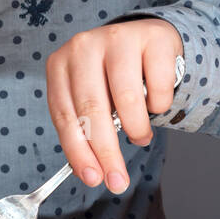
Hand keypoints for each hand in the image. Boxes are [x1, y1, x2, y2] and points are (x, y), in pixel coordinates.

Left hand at [45, 19, 183, 192]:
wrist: (147, 40)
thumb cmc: (112, 78)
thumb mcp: (90, 97)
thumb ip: (85, 129)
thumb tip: (91, 173)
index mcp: (60, 64)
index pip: (64, 115)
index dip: (78, 151)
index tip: (92, 178)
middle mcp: (84, 46)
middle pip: (92, 108)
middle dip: (106, 152)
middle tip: (118, 180)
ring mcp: (118, 38)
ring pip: (127, 98)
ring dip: (137, 129)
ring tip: (141, 138)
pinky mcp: (152, 37)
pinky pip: (158, 86)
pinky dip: (159, 105)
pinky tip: (155, 103)